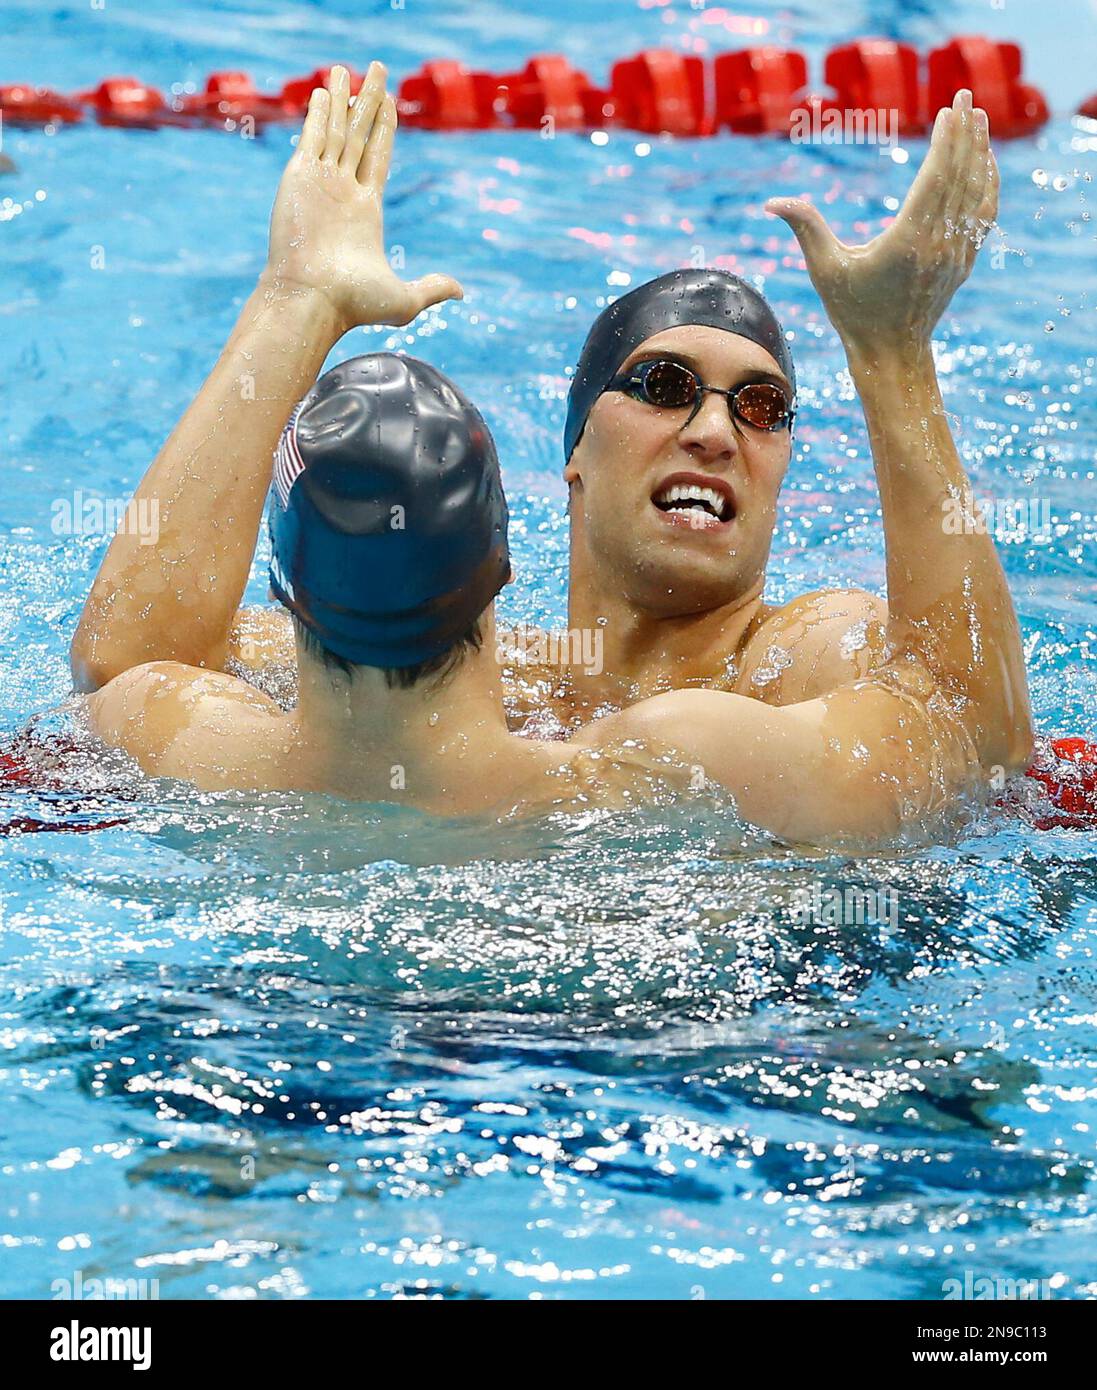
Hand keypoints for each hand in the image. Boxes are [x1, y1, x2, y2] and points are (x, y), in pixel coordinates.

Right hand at [264, 62, 461, 331]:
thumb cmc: (355, 304)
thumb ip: (432, 287)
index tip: (390, 102)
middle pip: (358, 135)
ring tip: (344, 69)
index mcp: (365, 210)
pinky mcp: (300, 177)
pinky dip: (319, 113)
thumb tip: (461, 291)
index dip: (385, 129)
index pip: (378, 158)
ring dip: (342, 99)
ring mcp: (320, 182)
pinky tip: (327, 92)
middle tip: (377, 69)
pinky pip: (313, 136)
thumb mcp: (405, 299)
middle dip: (367, 103)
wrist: (313, 300)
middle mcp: (341, 191)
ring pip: (335, 130)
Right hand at [765, 89, 998, 353]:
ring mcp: (957, 252)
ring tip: (978, 117)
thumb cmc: (854, 312)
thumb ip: (805, 228)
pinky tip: (985, 159)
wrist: (892, 353)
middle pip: (959, 177)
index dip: (944, 141)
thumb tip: (771, 202)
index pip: (934, 179)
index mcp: (907, 242)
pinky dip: (987, 181)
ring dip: (979, 151)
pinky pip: (984, 212)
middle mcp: (939, 244)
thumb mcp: (825, 269)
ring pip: (977, 191)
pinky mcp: (965, 259)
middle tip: (965, 97)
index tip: (948, 109)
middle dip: (964, 133)